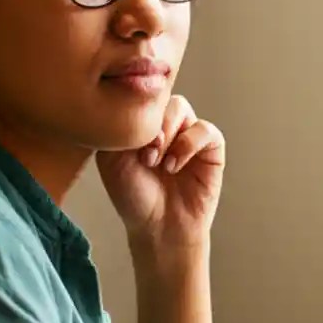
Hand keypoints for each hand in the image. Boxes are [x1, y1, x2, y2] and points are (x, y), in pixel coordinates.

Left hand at [96, 95, 225, 249]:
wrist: (157, 227)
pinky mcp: (211, 150)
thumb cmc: (133, 196)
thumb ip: (119, 128)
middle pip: (159, 97)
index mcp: (140, 123)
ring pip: (181, 107)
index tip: (126, 140)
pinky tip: (174, 166)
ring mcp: (188, 135)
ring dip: (167, 132)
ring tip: (157, 161)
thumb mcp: (111, 159)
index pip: (137, 95)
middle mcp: (165, 125)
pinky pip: (206, 130)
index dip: (132, 111)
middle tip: (145, 154)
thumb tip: (137, 107)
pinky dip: (189, 144)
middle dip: (150, 124)